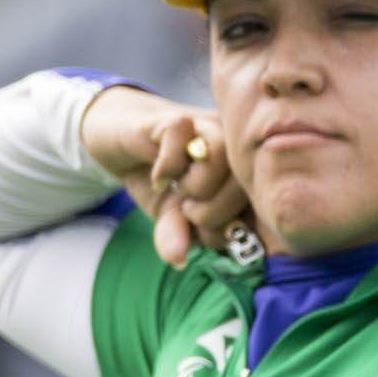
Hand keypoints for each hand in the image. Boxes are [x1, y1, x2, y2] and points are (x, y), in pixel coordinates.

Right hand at [81, 86, 249, 267]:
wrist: (122, 140)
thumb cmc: (158, 181)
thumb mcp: (168, 217)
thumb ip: (178, 236)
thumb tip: (177, 259)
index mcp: (244, 177)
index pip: (256, 212)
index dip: (225, 233)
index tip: (199, 233)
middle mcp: (235, 149)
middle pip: (243, 188)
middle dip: (209, 214)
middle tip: (184, 209)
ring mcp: (210, 127)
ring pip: (220, 161)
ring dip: (191, 186)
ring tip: (176, 187)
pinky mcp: (178, 117)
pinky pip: (183, 140)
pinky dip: (167, 164)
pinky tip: (158, 173)